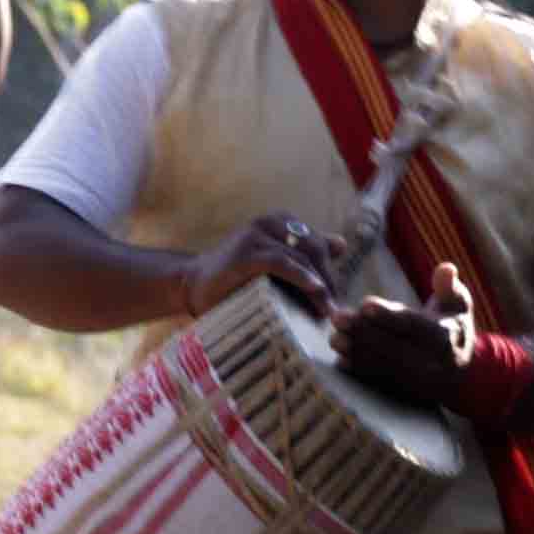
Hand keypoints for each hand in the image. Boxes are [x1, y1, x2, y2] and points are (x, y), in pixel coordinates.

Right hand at [180, 213, 338, 319]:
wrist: (192, 286)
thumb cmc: (235, 279)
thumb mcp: (274, 263)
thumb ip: (303, 253)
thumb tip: (341, 243)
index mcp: (279, 222)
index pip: (318, 245)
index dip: (330, 272)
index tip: (336, 301)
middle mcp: (269, 222)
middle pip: (314, 249)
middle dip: (329, 280)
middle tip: (335, 311)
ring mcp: (256, 235)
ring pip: (302, 256)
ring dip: (320, 285)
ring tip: (327, 310)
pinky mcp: (246, 253)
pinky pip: (282, 262)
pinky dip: (302, 277)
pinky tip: (315, 290)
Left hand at [332, 261, 479, 408]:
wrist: (461, 372)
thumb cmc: (453, 327)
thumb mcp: (458, 305)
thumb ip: (450, 287)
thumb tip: (447, 268)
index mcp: (446, 338)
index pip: (414, 325)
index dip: (389, 315)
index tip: (365, 304)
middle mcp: (433, 364)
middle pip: (394, 347)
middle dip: (364, 333)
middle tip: (337, 318)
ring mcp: (419, 382)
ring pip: (384, 367)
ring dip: (357, 353)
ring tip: (334, 339)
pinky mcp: (406, 393)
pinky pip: (380, 383)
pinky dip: (360, 373)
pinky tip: (340, 361)